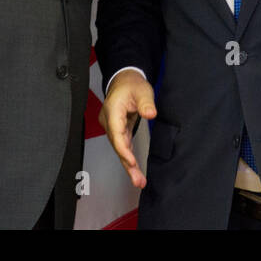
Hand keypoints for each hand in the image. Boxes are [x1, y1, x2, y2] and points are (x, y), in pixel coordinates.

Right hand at [98, 70, 155, 188]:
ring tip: (138, 180)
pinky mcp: (118, 130)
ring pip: (120, 149)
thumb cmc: (131, 85)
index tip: (132, 162)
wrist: (124, 80)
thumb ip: (146, 102)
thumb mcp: (142, 90)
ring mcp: (112, 127)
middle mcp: (109, 121)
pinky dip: (129, 158)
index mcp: (112, 111)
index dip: (123, 150)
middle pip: (117, 146)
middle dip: (127, 165)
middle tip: (137, 180)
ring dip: (129, 165)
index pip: (116, 134)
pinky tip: (135, 170)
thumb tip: (150, 113)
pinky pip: (123, 146)